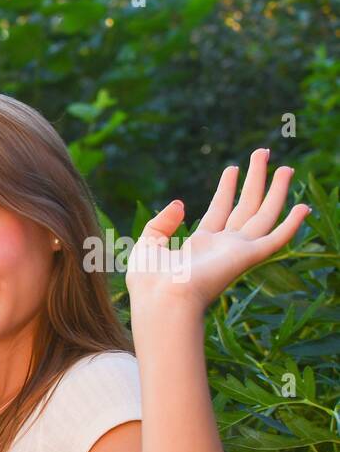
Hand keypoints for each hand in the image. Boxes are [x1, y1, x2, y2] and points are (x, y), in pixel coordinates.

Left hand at [126, 148, 311, 313]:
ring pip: (263, 216)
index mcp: (199, 246)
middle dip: (255, 180)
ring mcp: (237, 252)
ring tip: (285, 167)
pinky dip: (291, 225)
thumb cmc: (149, 279)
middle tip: (263, 153)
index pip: (219, 210)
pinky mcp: (247, 257)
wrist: (161, 298)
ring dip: (276, 191)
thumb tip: (181, 204)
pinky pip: (276, 239)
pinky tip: (303, 207)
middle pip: (245, 207)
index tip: (233, 168)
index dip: (226, 188)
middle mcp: (222, 247)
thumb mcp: (148, 242)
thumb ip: (163, 222)